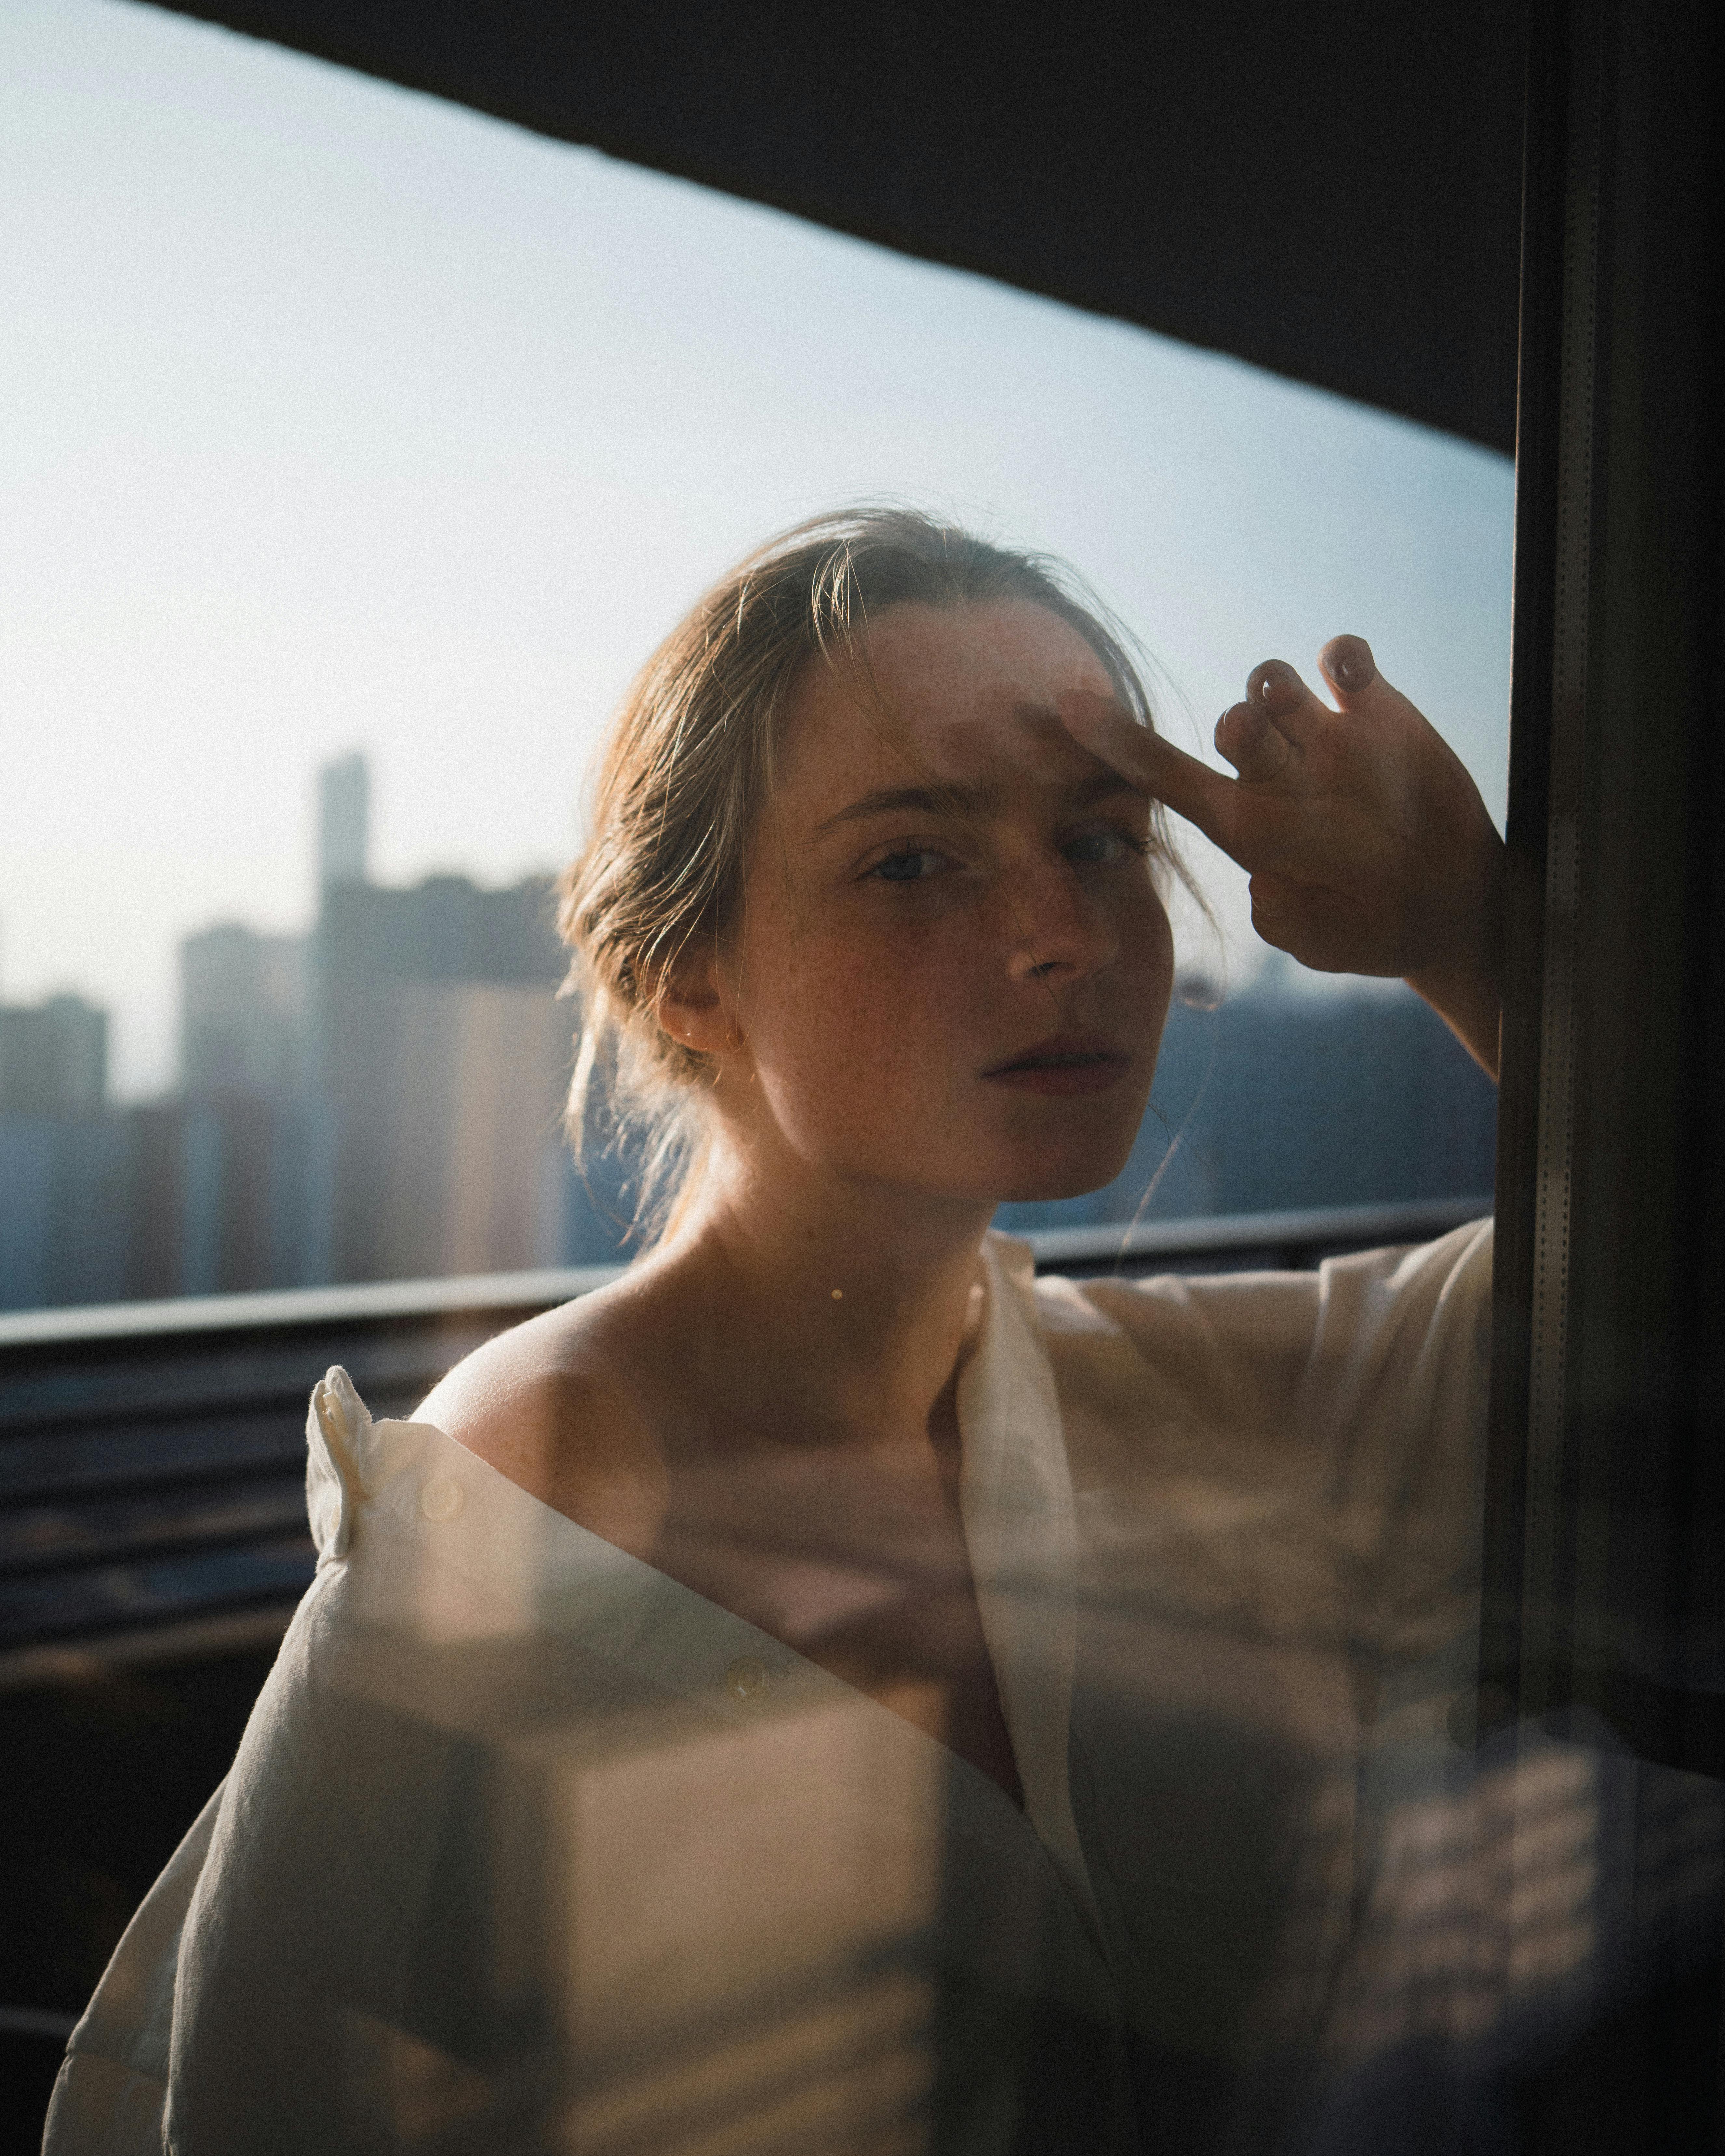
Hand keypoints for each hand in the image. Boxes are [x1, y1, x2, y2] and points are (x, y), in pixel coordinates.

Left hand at [1058, 638, 1503, 1076]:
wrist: (1448, 907)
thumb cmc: (1367, 928)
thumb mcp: (1321, 942)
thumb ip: (1283, 917)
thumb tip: (1261, 882)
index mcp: (1249, 826)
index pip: (1168, 779)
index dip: (1118, 744)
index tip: (1064, 706)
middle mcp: (1278, 773)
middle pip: (1234, 724)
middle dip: (1239, 726)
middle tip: (1249, 739)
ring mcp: (1325, 739)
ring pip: (1274, 681)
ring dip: (1276, 685)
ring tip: (1304, 712)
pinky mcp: (1379, 714)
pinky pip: (1345, 660)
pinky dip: (1342, 655)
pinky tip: (1350, 677)